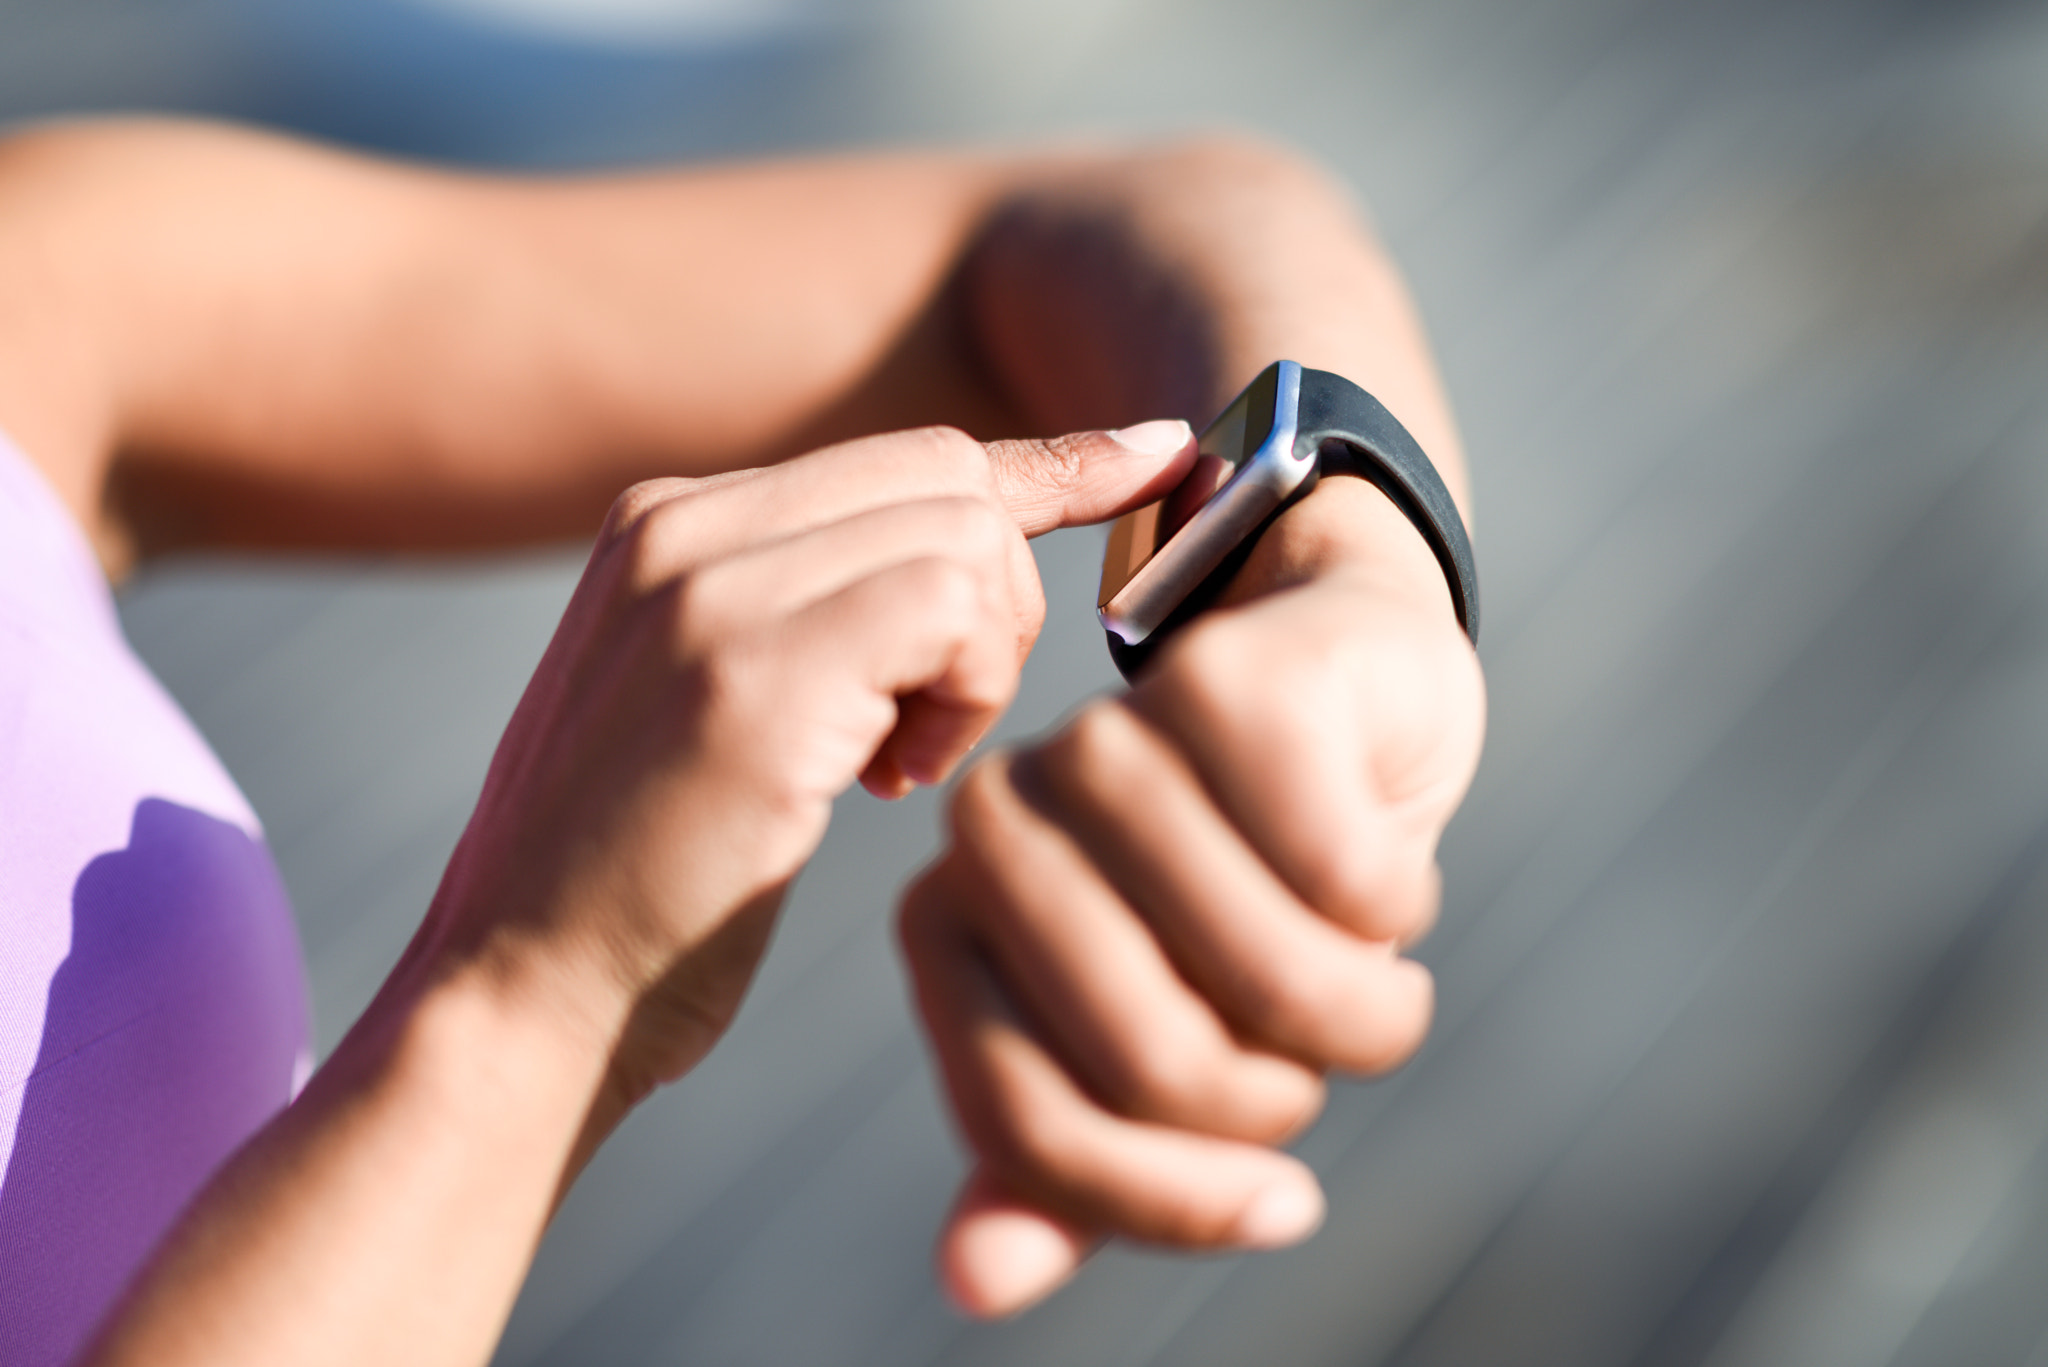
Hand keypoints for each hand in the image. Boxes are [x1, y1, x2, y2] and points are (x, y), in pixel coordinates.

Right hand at [416, 419, 1197, 1126]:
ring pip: (965, 533)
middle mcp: (679, 527)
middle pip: (951, 477)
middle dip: (1002, 599)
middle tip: (939, 725)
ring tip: (902, 762)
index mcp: (667, 522)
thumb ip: (805, 613)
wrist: (522, 1002)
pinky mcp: (749, 676)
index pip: (907, 458)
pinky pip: (951, 606)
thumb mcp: (719, 705)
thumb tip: (964, 570)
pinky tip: (898, 778)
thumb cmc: (642, 883)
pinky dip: (967, 692)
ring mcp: (706, 591)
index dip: (1050, 465)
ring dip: (982, 661)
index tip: (1155, 455)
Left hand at [900, 474, 1486, 1314]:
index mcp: (944, 924)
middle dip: (1280, 1099)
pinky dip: (1399, 909)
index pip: (1028, 1128)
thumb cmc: (1236, 888)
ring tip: (1376, 976)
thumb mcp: (1159, 1038)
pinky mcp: (1226, 686)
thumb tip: (976, 1286)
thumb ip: (1064, 1164)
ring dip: (1367, 1013)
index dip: (1169, 1203)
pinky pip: (1345, 882)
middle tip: (1323, 1051)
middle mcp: (992, 823)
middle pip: (1152, 1065)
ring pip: (1265, 977)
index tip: (1284, 1207)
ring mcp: (1102, 739)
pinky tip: (1386, 873)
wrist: (1334, 697)